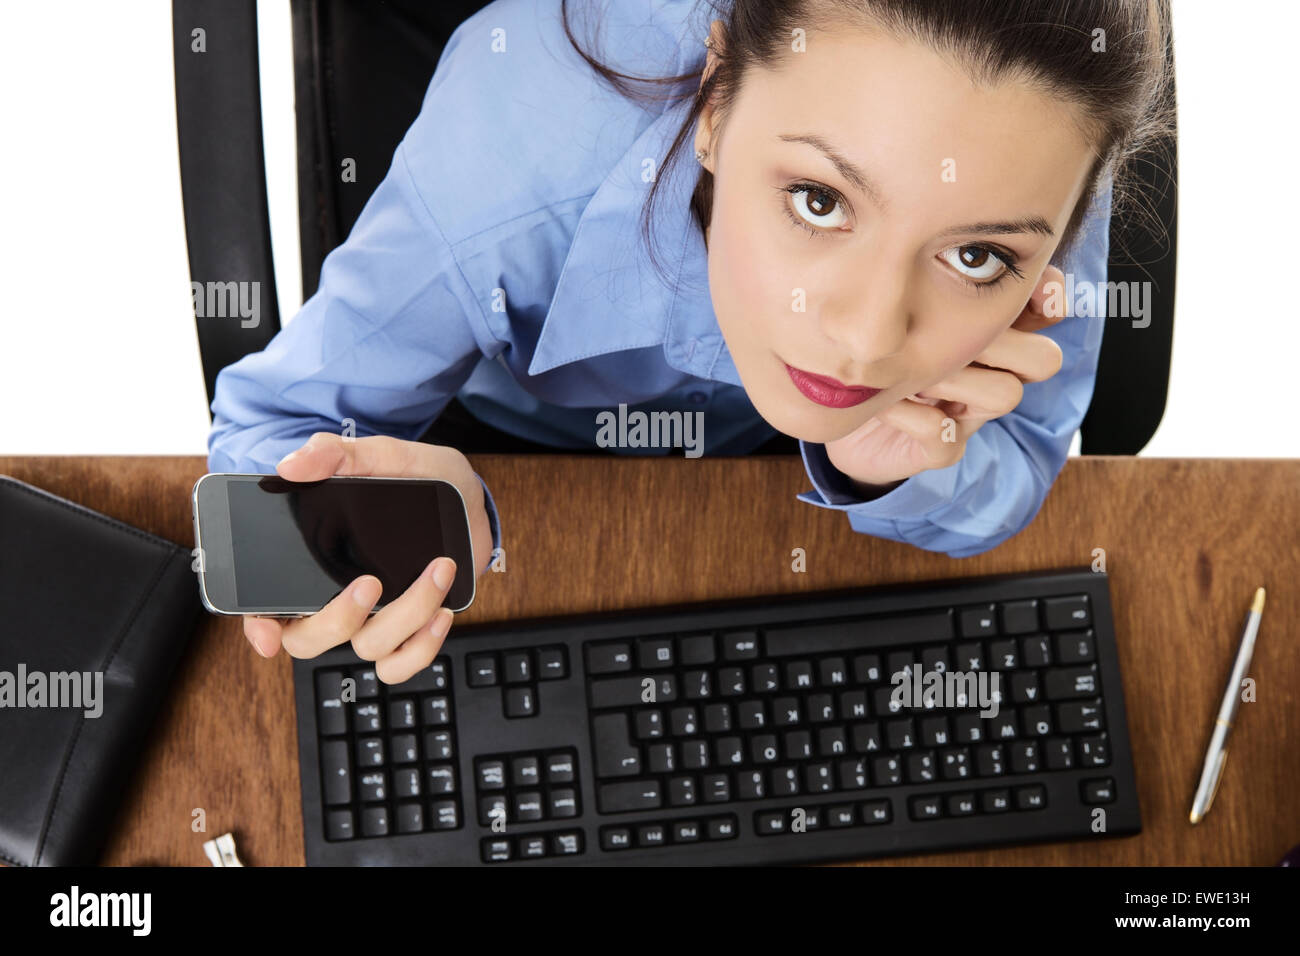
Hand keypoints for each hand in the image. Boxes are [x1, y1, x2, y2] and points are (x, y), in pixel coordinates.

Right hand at [242, 432, 494, 682]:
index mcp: (312, 561)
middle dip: (338, 619)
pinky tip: (441, 612)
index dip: (258, 626)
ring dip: (406, 614)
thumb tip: (293, 465)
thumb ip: (335, 455)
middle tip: (370, 583)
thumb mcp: (379, 456)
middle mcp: (336, 598)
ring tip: (437, 570)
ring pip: (368, 647)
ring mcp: (374, 618)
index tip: (268, 633)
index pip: (267, 605)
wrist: (467, 496)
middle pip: (310, 639)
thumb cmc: (415, 478)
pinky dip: (423, 647)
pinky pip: (403, 664)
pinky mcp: (410, 630)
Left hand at [824, 264, 1068, 493]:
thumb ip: (932, 269)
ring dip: (951, 379)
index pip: (1044, 308)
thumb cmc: (874, 344)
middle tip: (945, 338)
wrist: (834, 410)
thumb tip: (963, 251)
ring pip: (1005, 394)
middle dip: (1000, 341)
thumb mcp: (899, 298)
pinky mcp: (940, 449)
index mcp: (987, 332)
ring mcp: (968, 415)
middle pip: (1044, 357)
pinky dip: (912, 418)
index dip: (1045, 296)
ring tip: (906, 373)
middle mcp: (988, 373)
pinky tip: (884, 407)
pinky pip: (944, 435)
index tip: (1028, 288)